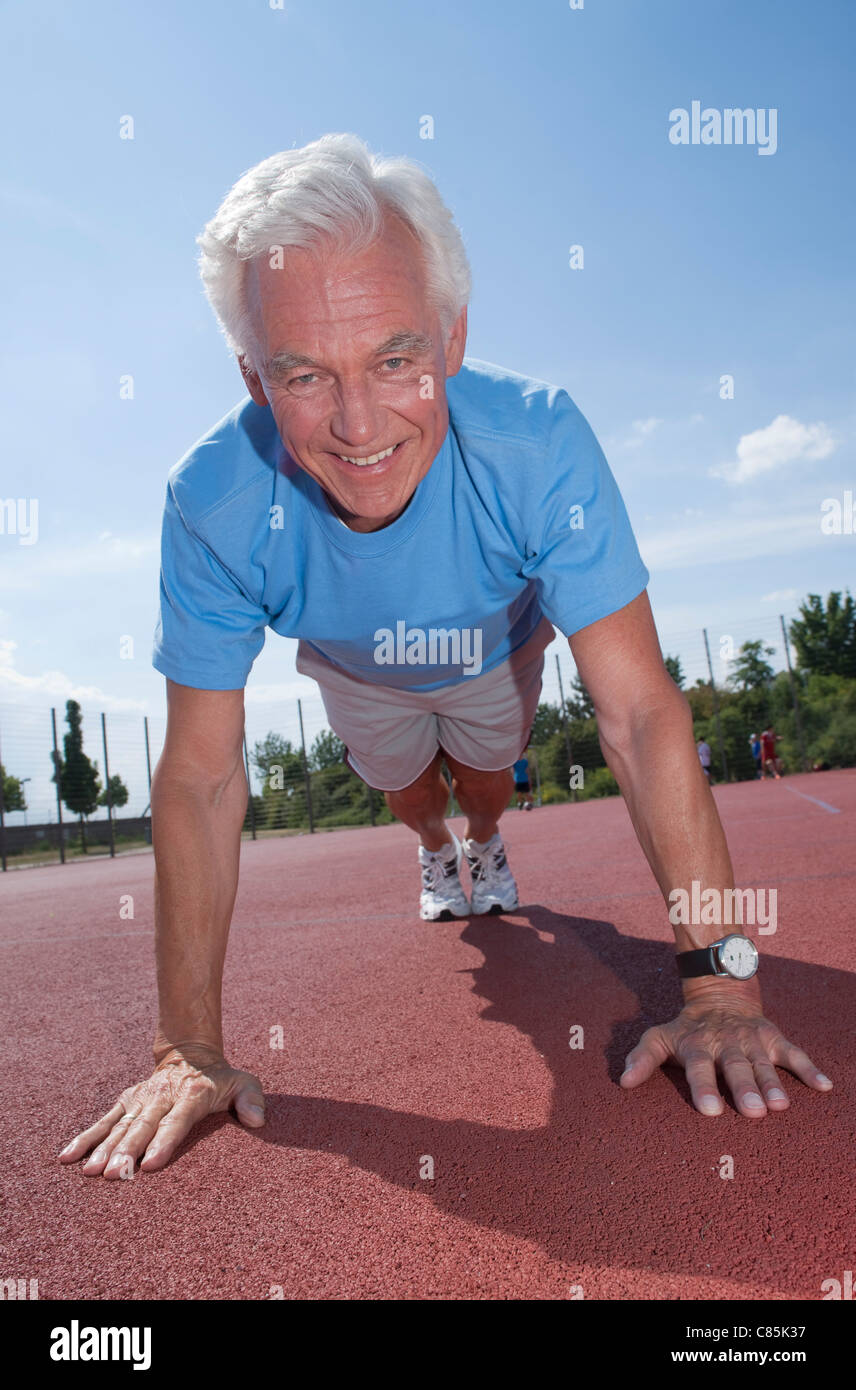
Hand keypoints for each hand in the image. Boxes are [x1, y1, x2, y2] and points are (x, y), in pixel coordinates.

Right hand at [58, 1045, 264, 1177]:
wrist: (190, 1054)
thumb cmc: (220, 1079)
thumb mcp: (244, 1082)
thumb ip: (252, 1099)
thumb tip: (258, 1120)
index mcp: (191, 1095)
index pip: (177, 1121)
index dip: (164, 1142)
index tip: (152, 1164)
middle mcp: (161, 1097)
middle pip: (143, 1127)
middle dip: (128, 1151)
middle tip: (114, 1175)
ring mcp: (140, 1100)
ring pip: (120, 1126)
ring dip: (103, 1149)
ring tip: (89, 1171)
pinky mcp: (125, 1102)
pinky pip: (103, 1122)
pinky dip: (85, 1139)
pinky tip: (68, 1158)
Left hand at [620, 985, 832, 1117]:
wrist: (719, 995)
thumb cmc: (687, 1029)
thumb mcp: (660, 1037)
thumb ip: (642, 1058)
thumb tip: (623, 1082)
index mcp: (698, 1046)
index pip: (699, 1068)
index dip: (704, 1088)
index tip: (711, 1111)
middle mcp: (727, 1044)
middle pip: (736, 1068)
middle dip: (744, 1088)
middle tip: (753, 1111)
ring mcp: (753, 1041)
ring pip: (764, 1064)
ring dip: (773, 1084)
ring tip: (780, 1106)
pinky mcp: (774, 1039)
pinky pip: (794, 1054)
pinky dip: (809, 1069)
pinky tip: (824, 1086)